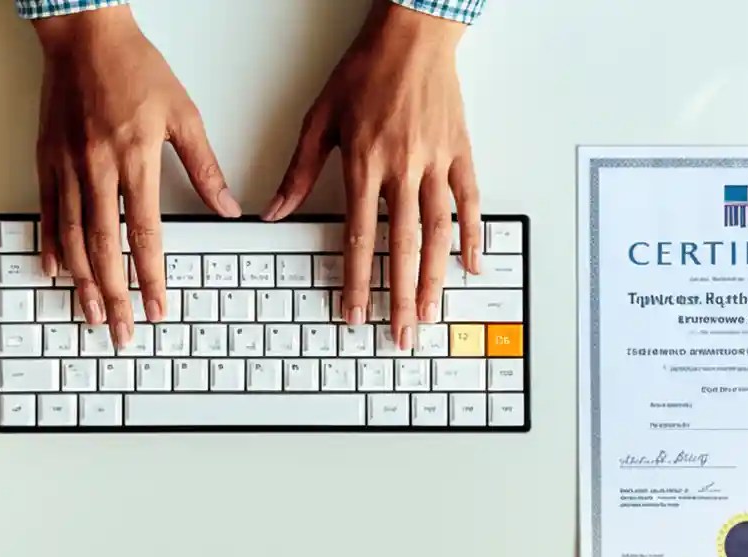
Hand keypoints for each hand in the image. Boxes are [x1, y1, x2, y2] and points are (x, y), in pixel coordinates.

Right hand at [34, 8, 240, 346]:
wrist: (84, 34)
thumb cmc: (134, 68)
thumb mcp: (184, 114)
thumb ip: (204, 167)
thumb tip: (228, 208)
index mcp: (134, 158)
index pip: (145, 233)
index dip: (151, 277)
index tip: (156, 308)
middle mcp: (96, 167)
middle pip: (104, 247)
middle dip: (115, 295)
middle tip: (120, 330)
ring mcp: (66, 165)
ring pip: (71, 237)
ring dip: (82, 281)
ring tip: (91, 312)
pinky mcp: (46, 159)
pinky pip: (46, 211)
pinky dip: (50, 245)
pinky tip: (56, 270)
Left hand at [263, 0, 479, 350]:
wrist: (411, 34)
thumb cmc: (365, 71)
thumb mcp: (319, 119)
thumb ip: (298, 171)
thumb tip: (274, 211)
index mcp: (364, 162)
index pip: (361, 236)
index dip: (359, 280)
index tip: (357, 312)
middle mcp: (403, 167)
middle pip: (404, 244)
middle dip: (401, 295)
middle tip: (403, 332)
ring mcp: (436, 161)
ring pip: (439, 230)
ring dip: (436, 276)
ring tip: (431, 311)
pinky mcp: (460, 151)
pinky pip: (471, 200)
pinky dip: (473, 233)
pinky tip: (471, 264)